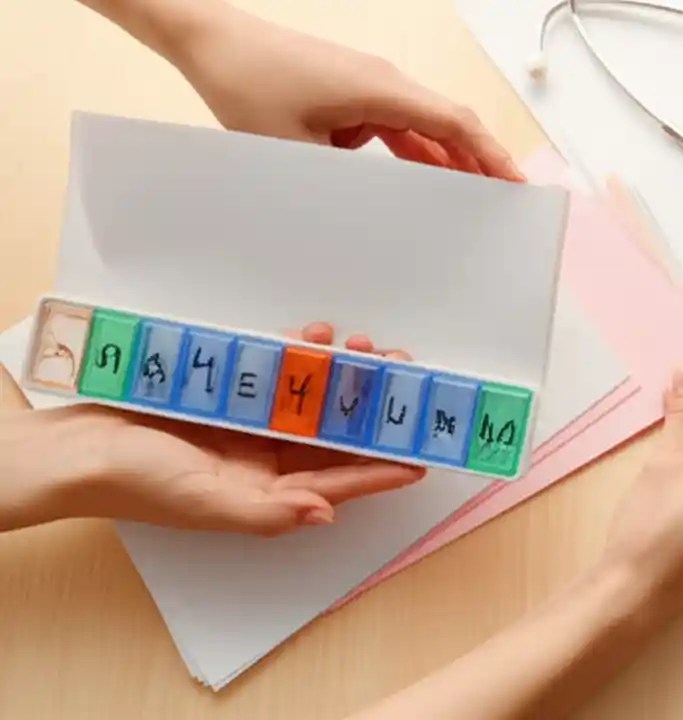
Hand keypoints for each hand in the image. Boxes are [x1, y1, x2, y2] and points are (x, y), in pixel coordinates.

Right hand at [1, 322, 423, 535]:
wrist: (72, 447)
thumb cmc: (133, 483)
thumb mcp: (205, 502)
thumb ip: (269, 511)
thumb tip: (327, 513)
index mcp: (265, 493)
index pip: (338, 480)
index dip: (381, 469)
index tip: (422, 456)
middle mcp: (263, 462)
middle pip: (332, 435)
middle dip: (370, 408)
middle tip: (403, 378)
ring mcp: (246, 426)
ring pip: (309, 400)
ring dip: (340, 376)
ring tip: (369, 350)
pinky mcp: (226, 394)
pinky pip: (273, 372)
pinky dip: (296, 354)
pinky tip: (316, 337)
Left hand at [169, 2, 523, 179]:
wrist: (213, 39)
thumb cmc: (248, 80)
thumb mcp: (294, 148)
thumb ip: (342, 183)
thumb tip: (375, 217)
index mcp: (381, 89)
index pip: (455, 124)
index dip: (491, 156)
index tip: (516, 183)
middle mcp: (385, 83)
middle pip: (448, 126)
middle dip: (478, 163)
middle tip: (502, 202)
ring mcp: (370, 87)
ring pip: (423, 128)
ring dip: (446, 161)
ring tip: (469, 201)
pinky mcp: (354, 94)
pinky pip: (395, 127)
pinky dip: (413, 154)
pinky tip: (419, 182)